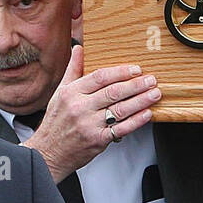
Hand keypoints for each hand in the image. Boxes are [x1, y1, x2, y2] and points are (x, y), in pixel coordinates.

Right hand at [24, 45, 161, 181]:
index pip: (100, 77)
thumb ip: (73, 70)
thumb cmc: (56, 122)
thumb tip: (78, 48)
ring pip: (120, 109)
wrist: (48, 153)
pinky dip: (136, 121)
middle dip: (136, 85)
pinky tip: (147, 113)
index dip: (121, 72)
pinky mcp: (97, 140)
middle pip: (113, 92)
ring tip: (154, 93)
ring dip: (141, 101)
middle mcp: (80, 108)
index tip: (136, 69)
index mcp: (72, 93)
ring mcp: (89, 125)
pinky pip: (121, 129)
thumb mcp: (60, 92)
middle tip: (151, 80)